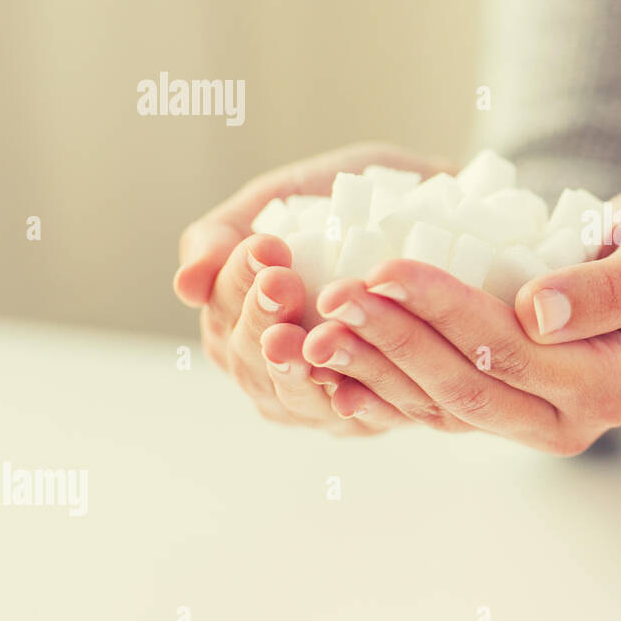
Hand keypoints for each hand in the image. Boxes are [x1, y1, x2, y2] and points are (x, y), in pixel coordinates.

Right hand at [173, 142, 451, 433]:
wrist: (436, 204)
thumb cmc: (347, 201)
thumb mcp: (277, 201)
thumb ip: (221, 237)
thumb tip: (184, 286)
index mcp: (240, 318)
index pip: (223, 310)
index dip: (238, 284)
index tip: (265, 248)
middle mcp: (275, 365)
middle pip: (251, 359)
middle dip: (263, 320)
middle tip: (282, 281)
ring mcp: (323, 396)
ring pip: (295, 395)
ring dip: (298, 365)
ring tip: (303, 334)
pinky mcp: (380, 413)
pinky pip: (358, 419)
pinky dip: (350, 405)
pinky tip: (349, 390)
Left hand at [304, 186, 620, 451]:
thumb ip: (608, 287)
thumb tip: (535, 311)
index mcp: (610, 385)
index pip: (512, 351)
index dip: (446, 312)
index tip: (387, 267)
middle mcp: (571, 421)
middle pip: (468, 389)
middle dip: (395, 343)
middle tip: (333, 298)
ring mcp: (537, 423)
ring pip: (445, 407)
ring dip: (377, 370)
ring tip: (316, 330)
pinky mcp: (508, 408)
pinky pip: (440, 407)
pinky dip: (385, 389)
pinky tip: (335, 366)